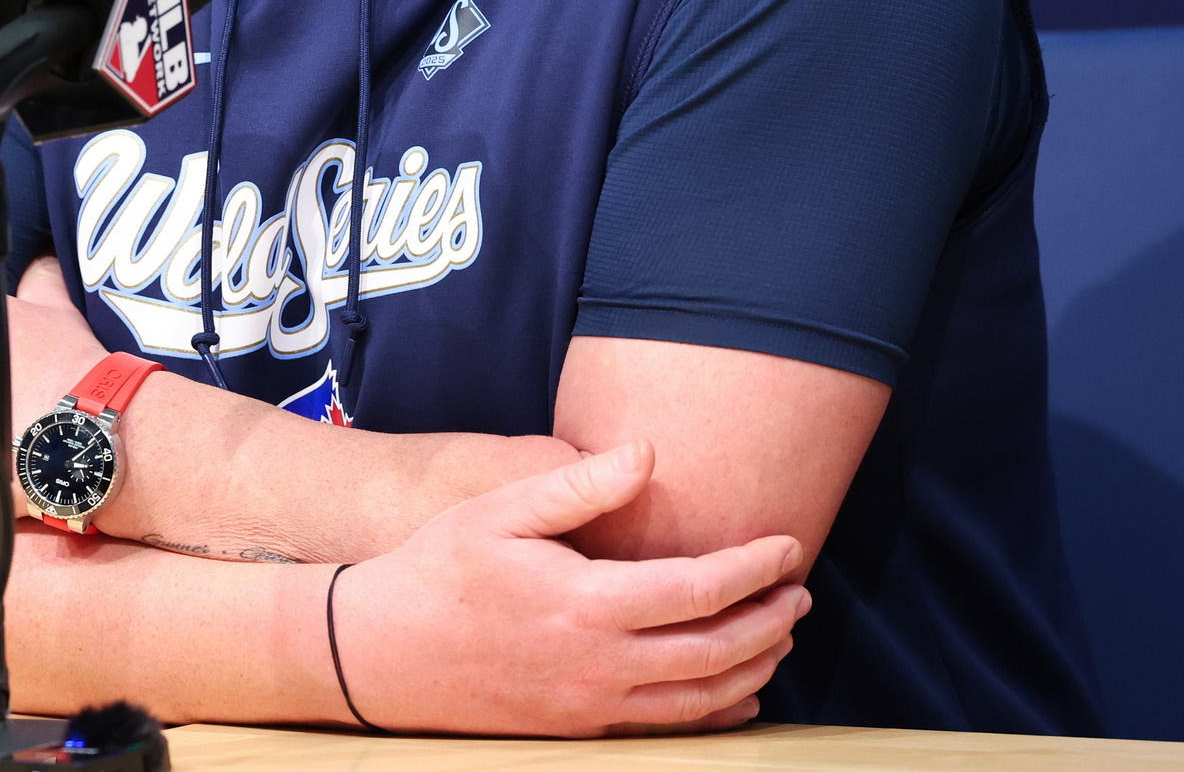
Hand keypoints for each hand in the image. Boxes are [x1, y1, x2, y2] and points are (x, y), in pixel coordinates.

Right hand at [331, 441, 806, 735]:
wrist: (383, 652)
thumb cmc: (439, 569)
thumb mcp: (502, 509)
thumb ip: (581, 485)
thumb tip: (648, 453)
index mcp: (588, 604)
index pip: (700, 590)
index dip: (755, 568)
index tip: (788, 545)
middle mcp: (600, 665)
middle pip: (717, 652)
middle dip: (771, 621)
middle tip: (801, 592)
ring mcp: (591, 706)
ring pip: (701, 699)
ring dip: (754, 668)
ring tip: (781, 635)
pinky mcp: (579, 730)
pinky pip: (667, 729)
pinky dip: (715, 713)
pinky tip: (737, 695)